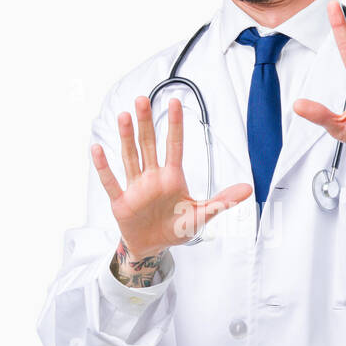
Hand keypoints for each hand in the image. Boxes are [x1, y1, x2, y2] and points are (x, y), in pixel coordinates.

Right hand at [91, 95, 252, 257]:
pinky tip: (97, 150)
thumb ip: (223, 201)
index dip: (175, 124)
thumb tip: (248, 189)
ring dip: (126, 138)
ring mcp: (136, 187)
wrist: (153, 246)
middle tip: (142, 99)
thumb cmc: (175, 228)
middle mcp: (152, 177)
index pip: (174, 145)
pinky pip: (111, 182)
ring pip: (130, 157)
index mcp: (172, 177)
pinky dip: (104, 167)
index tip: (174, 101)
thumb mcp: (202, 215)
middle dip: (146, 122)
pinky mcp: (121, 201)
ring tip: (123, 116)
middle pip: (149, 144)